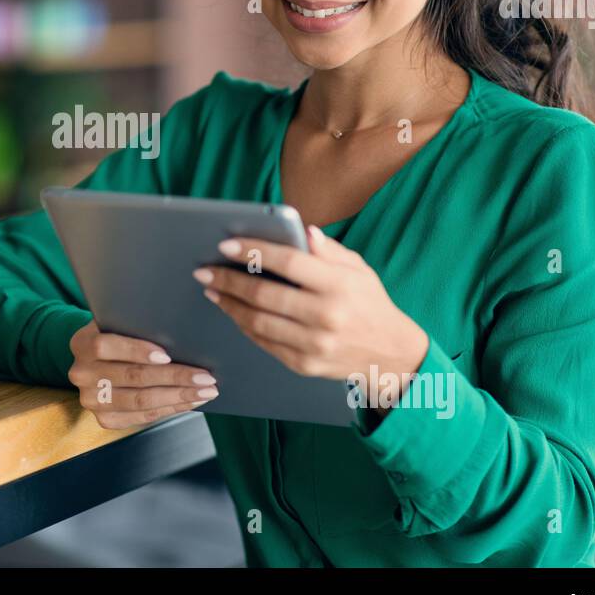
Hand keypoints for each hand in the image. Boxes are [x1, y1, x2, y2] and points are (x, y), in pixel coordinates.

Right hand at [68, 319, 219, 429]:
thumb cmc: (118, 335)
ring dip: (178, 397)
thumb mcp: (119, 323)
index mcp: (82, 344)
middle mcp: (82, 374)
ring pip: (140, 400)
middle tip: (205, 377)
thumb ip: (137, 325)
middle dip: (173, 377)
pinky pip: (143, 416)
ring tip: (205, 391)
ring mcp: (91, 400)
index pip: (106, 346)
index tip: (168, 356)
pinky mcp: (105, 419)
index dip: (137, 351)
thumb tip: (178, 331)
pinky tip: (190, 402)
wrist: (97, 360)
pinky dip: (170, 409)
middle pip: (132, 377)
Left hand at [192, 226, 428, 394]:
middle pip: (265, 294)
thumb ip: (328, 250)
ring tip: (213, 290)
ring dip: (229, 304)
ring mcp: (314, 344)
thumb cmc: (369, 303)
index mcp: (340, 285)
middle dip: (229, 280)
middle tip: (205, 270)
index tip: (227, 244)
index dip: (254, 251)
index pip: (289, 262)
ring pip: (258, 321)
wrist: (389, 355)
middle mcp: (326, 316)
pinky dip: (243, 325)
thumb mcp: (358, 269)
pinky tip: (232, 311)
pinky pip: (264, 342)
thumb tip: (302, 230)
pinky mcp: (304, 364)